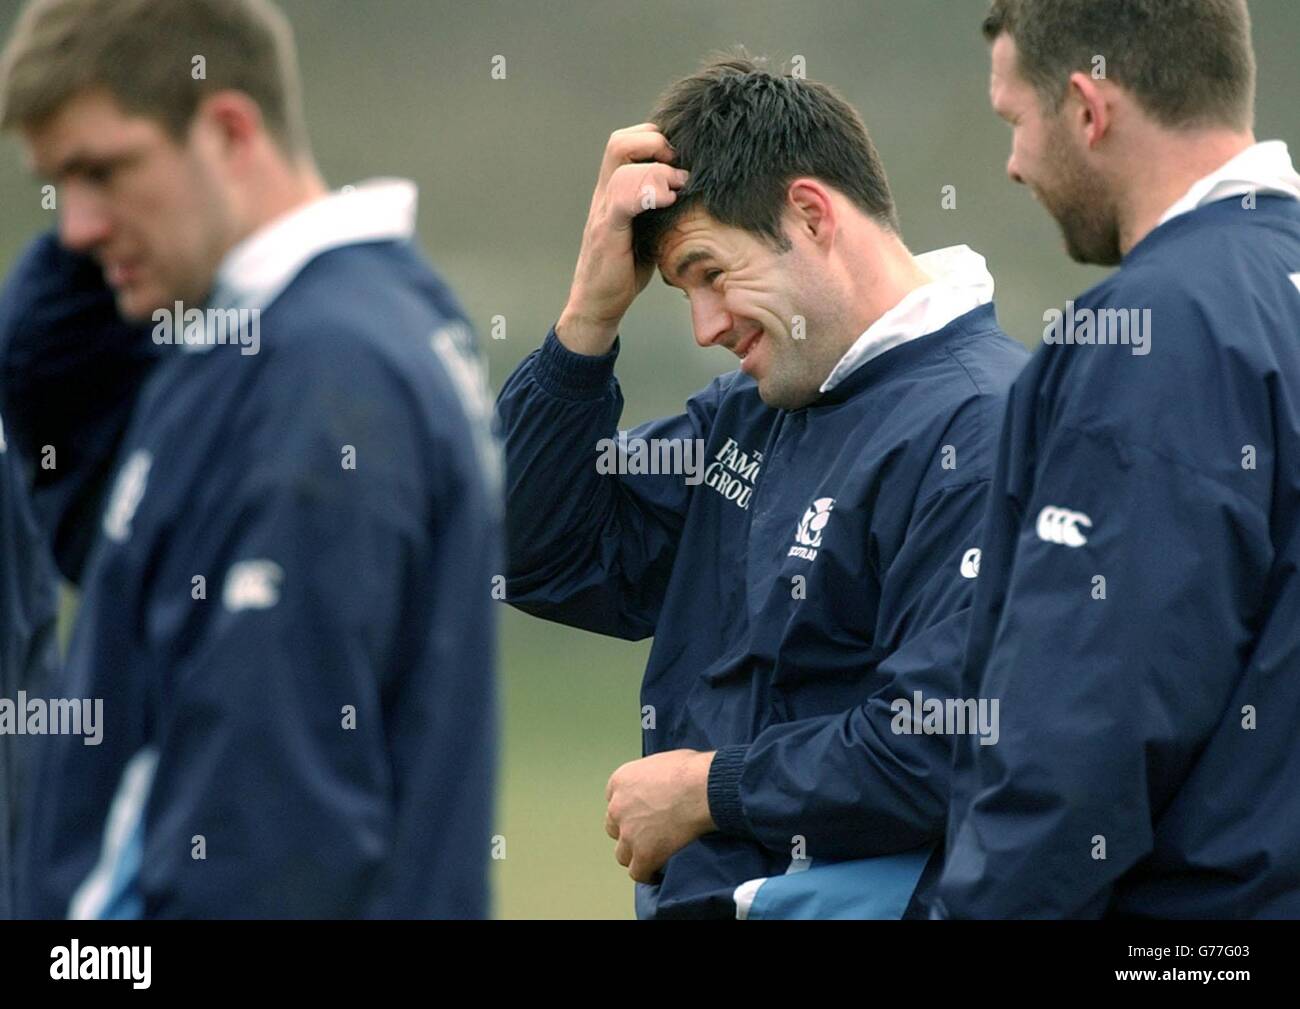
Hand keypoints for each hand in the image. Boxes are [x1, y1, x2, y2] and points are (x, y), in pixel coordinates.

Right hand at [557, 123, 688, 354]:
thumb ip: (662, 208)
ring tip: (676, 190)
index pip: (628, 141)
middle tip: (677, 168)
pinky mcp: (606, 230)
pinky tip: (666, 203)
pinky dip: (647, 191)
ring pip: (620, 158)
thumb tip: (697, 194)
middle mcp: (605, 193)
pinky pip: (621, 196)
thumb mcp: (649, 231)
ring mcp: (603, 209)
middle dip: (655, 143)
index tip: (679, 159)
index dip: (655, 139)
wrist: (597, 305)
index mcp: (614, 190)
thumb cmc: (624, 270)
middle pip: (620, 140)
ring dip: (656, 169)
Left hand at [604, 749, 715, 882]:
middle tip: (648, 833)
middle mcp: (617, 807)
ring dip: (635, 855)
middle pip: (614, 827)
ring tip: (651, 855)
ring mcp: (629, 832)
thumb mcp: (661, 762)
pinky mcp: (644, 854)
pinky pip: (638, 873)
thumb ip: (651, 778)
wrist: (701, 788)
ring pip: (622, 853)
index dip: (629, 809)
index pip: (614, 800)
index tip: (641, 814)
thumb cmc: (690, 770)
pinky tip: (656, 874)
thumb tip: (662, 785)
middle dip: (629, 830)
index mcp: (620, 781)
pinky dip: (647, 875)